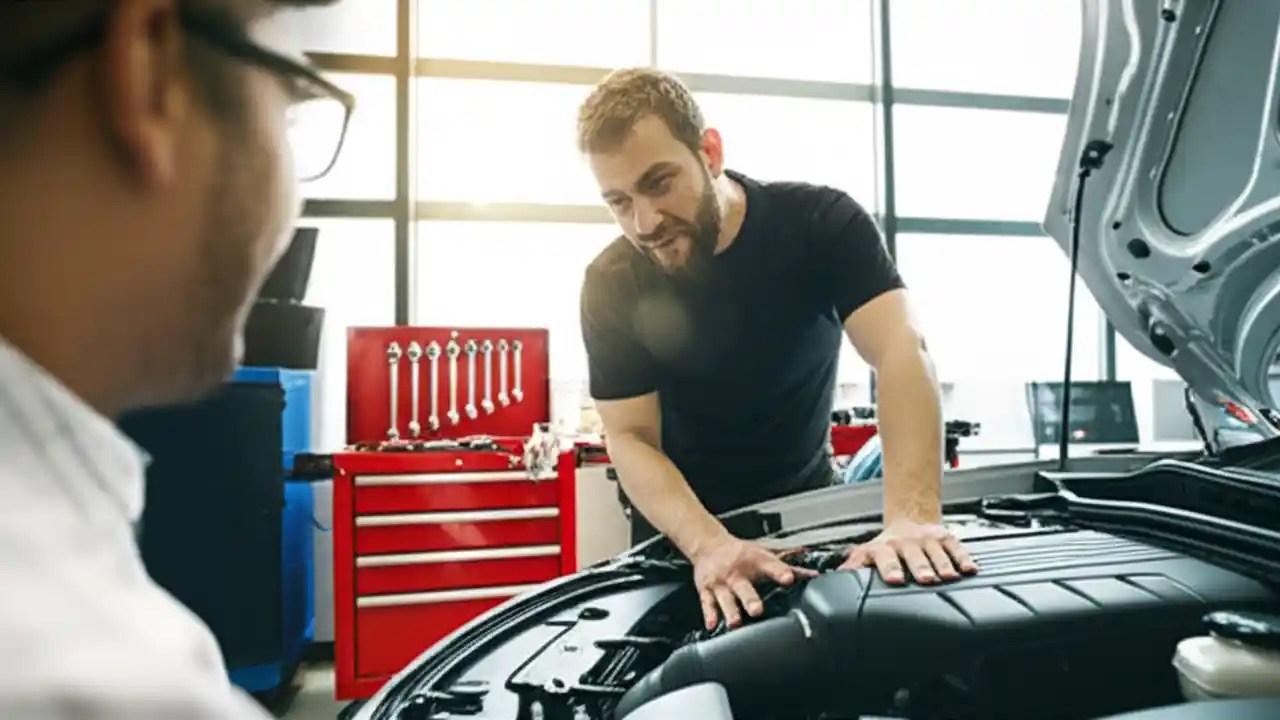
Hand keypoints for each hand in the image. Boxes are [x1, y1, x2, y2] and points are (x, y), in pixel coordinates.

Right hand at [690, 535, 815, 630]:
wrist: (709, 546)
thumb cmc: (742, 553)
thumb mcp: (764, 554)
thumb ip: (788, 566)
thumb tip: (815, 574)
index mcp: (755, 561)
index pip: (770, 565)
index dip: (780, 572)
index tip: (789, 579)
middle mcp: (737, 572)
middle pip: (744, 587)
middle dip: (750, 599)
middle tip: (757, 610)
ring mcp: (721, 582)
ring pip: (726, 598)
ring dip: (731, 611)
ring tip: (735, 623)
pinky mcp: (706, 590)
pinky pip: (707, 603)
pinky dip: (710, 615)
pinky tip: (712, 625)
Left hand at [837, 520, 977, 584]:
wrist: (909, 520)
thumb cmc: (888, 546)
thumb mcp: (868, 552)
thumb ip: (855, 565)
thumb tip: (835, 578)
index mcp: (885, 548)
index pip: (886, 557)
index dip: (890, 568)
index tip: (895, 578)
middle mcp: (907, 543)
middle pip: (915, 556)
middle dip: (920, 567)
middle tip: (926, 578)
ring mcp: (928, 540)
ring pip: (937, 552)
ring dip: (943, 564)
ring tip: (949, 576)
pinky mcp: (946, 539)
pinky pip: (957, 548)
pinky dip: (964, 558)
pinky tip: (970, 569)